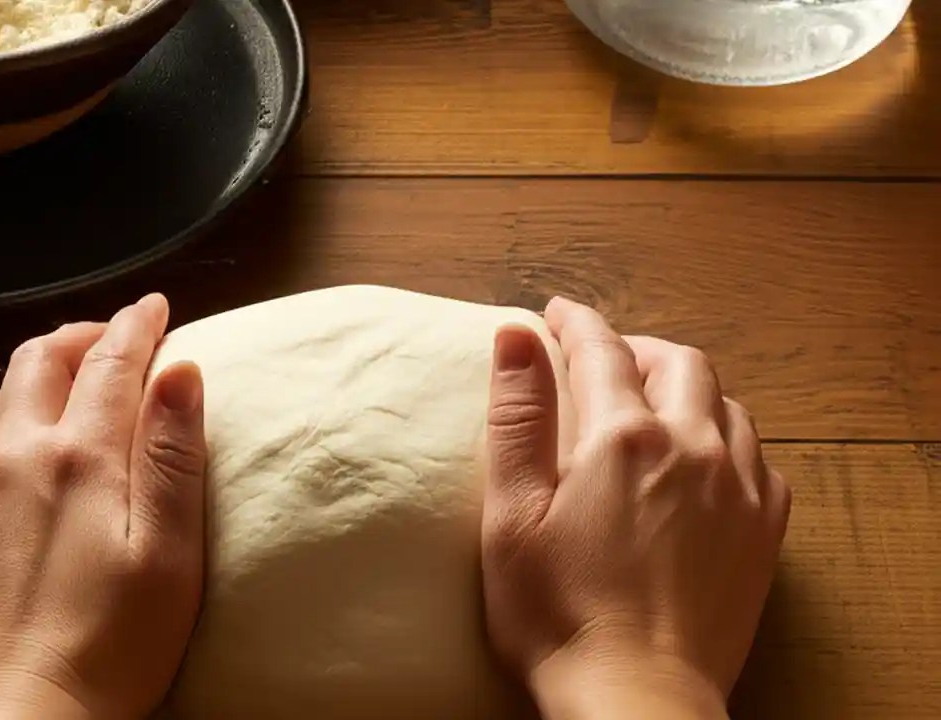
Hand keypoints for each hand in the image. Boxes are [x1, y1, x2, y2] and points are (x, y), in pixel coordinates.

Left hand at [0, 294, 206, 719]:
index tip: (157, 306)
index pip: (111, 362)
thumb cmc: (110, 645)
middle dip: (80, 337)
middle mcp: (15, 457)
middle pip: (39, 362)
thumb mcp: (168, 553)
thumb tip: (179, 371)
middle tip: (112, 338)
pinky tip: (11, 457)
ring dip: (32, 377)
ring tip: (62, 386)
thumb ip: (174, 455)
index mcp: (79, 457)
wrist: (16, 716)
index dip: (137, 326)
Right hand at [481, 297, 789, 719]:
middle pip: (678, 363)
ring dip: (688, 387)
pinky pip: (758, 457)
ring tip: (655, 403)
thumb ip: (518, 417)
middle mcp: (691, 448)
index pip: (600, 350)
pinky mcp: (761, 533)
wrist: (634, 698)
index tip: (554, 314)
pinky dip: (728, 437)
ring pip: (726, 403)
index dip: (573, 323)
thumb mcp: (513, 512)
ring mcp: (737, 490)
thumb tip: (516, 337)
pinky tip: (705, 459)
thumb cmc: (558, 612)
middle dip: (638, 347)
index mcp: (623, 437)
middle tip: (604, 358)